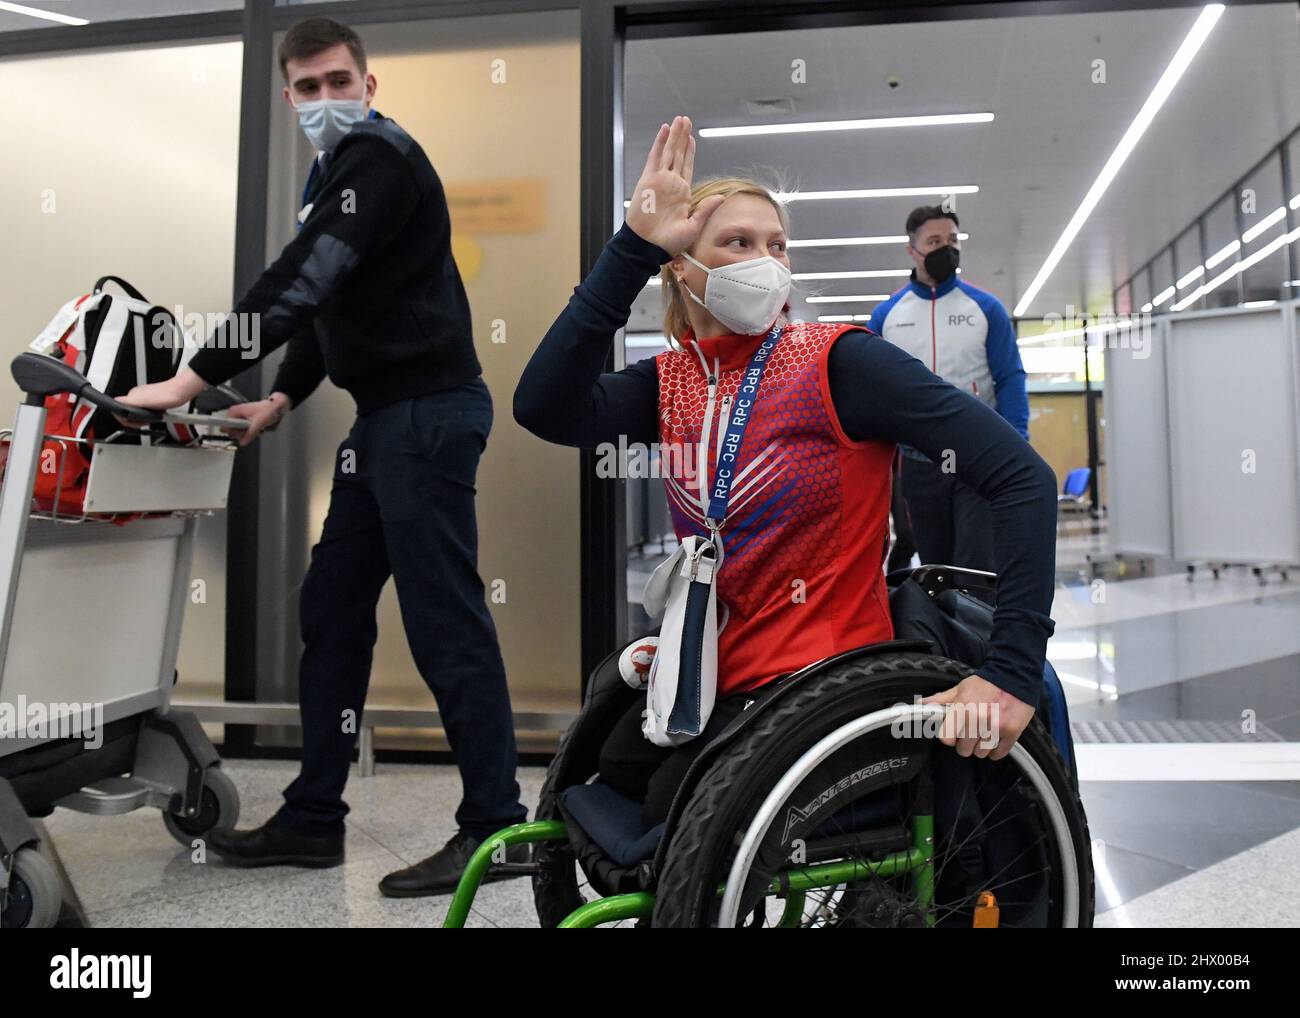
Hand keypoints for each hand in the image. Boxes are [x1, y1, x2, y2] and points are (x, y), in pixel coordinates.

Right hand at [114, 368, 206, 428]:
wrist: (181, 392)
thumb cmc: (166, 395)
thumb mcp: (143, 401)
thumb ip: (128, 403)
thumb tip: (116, 404)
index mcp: (132, 395)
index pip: (119, 408)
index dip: (124, 418)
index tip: (134, 423)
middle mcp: (137, 396)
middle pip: (128, 413)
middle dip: (135, 420)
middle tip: (145, 422)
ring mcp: (145, 399)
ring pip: (138, 414)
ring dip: (143, 419)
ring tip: (152, 419)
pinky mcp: (154, 402)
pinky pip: (147, 412)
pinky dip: (151, 417)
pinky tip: (157, 416)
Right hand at [221, 396, 287, 446]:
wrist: (275, 407)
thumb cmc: (267, 410)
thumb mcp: (258, 424)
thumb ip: (249, 434)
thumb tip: (242, 442)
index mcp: (234, 412)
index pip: (225, 426)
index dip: (232, 433)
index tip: (238, 436)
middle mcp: (235, 415)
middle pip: (232, 431)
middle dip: (242, 434)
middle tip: (251, 432)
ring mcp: (240, 419)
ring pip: (239, 432)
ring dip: (248, 434)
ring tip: (256, 429)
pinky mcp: (246, 423)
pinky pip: (245, 432)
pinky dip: (252, 432)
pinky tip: (258, 429)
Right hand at [625, 115, 726, 256]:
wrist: (646, 246)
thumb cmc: (666, 242)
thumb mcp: (693, 227)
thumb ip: (705, 209)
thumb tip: (721, 197)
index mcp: (681, 194)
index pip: (686, 167)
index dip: (690, 152)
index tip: (692, 138)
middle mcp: (670, 184)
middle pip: (678, 155)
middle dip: (683, 137)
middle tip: (686, 121)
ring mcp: (659, 180)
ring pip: (668, 151)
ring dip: (674, 135)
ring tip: (679, 120)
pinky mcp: (648, 179)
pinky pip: (655, 156)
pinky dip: (660, 142)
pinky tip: (664, 130)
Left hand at [922, 674, 1035, 760]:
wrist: (1014, 676)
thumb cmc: (986, 684)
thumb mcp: (960, 688)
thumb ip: (941, 699)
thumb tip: (923, 704)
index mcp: (962, 708)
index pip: (946, 738)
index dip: (948, 737)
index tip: (952, 734)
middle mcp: (978, 719)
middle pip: (964, 749)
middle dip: (965, 743)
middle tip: (970, 734)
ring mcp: (996, 727)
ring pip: (980, 753)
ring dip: (980, 747)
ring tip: (983, 735)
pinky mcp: (1012, 732)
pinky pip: (998, 754)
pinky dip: (995, 751)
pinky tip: (994, 740)